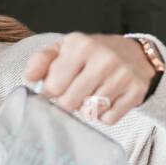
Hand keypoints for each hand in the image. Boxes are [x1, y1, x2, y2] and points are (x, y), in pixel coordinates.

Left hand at [23, 32, 156, 125]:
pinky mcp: (136, 91)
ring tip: (91, 93)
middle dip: (67, 102)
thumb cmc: (92, 53)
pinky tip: (106, 100)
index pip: (53, 86)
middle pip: (70, 103)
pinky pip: (108, 119)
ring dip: (86, 108)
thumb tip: (29, 78)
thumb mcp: (64, 48)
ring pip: (89, 112)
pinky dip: (103, 115)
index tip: (55, 89)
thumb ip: (41, 61)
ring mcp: (122, 75)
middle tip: (73, 93)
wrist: (135, 53)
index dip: (50, 92)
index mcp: (81, 46)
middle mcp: (104, 59)